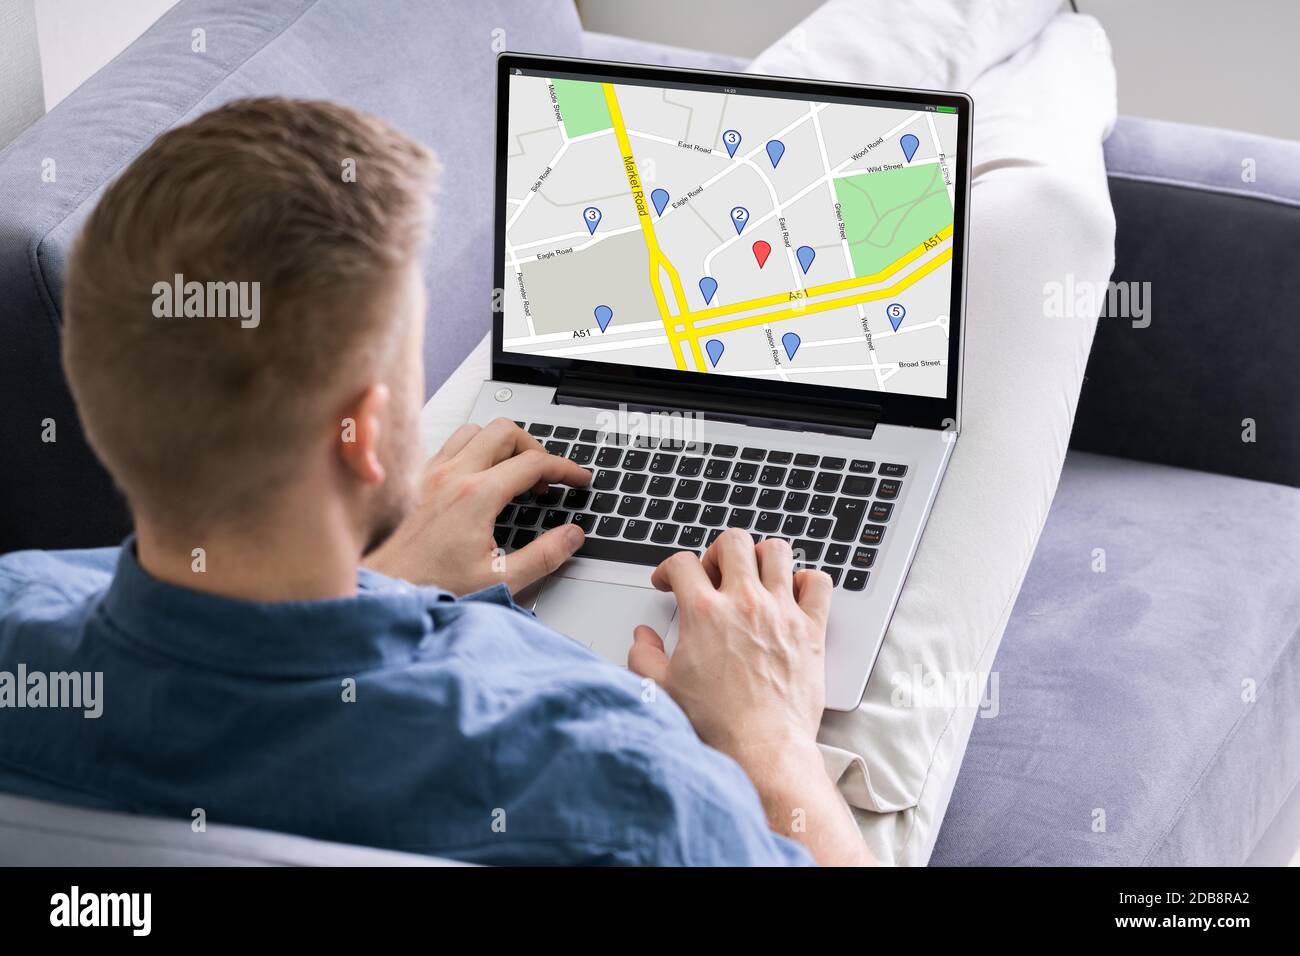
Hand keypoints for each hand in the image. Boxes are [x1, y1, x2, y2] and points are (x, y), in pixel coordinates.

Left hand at [364, 418, 590, 594]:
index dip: (565, 468)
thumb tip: (571, 536)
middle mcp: (453, 476)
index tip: (577, 479)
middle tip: (546, 478)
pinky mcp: (419, 479)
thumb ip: (544, 556)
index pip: (533, 463)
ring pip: (476, 430)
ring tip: (515, 473)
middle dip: (535, 448)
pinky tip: (481, 476)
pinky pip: (451, 443)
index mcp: (476, 497)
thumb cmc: (432, 586)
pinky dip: (474, 450)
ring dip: (502, 444)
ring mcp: (433, 473)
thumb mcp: (500, 580)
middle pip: (505, 432)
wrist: (385, 589)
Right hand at [629, 529, 831, 767]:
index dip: (668, 568)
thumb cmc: (716, 723)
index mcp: (704, 612)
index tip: (669, 582)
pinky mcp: (811, 629)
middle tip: (713, 575)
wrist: (761, 748)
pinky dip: (806, 580)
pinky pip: (818, 582)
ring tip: (752, 576)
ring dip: (760, 557)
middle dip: (716, 552)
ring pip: (776, 551)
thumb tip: (643, 637)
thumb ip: (643, 655)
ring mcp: (781, 612)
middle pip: (732, 542)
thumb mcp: (660, 688)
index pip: (682, 562)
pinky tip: (792, 594)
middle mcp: (744, 603)